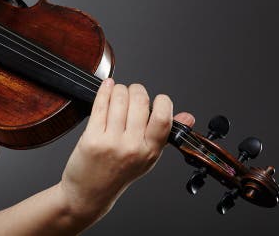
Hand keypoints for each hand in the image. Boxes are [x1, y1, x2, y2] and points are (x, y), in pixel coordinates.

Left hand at [59, 79, 194, 220]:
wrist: (90, 193)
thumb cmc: (119, 173)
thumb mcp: (148, 157)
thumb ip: (165, 135)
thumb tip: (188, 117)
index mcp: (151, 151)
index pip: (163, 118)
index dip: (162, 101)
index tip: (157, 99)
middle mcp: (133, 147)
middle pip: (140, 101)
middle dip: (137, 90)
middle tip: (133, 93)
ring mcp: (111, 142)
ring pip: (119, 99)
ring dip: (119, 89)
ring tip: (118, 92)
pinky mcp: (92, 138)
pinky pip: (100, 105)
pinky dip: (104, 91)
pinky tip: (107, 86)